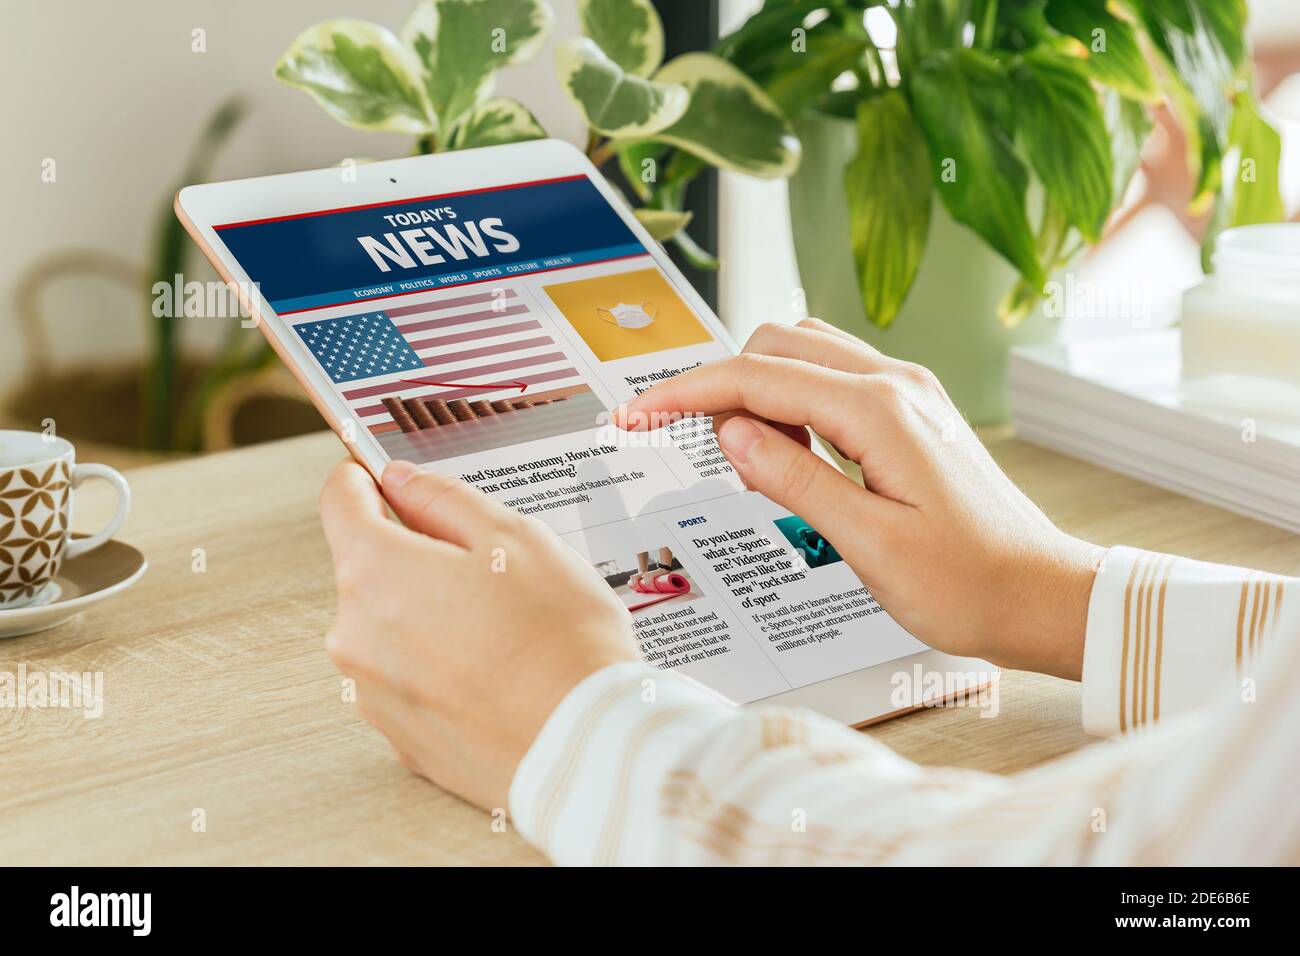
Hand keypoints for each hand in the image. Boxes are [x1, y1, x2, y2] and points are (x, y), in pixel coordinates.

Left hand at [318, 459, 638, 810]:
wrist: (585, 747)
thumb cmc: (558, 640)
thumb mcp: (515, 537)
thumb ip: (445, 499)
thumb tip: (402, 481)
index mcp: (375, 571)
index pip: (340, 502)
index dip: (366, 480)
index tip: (387, 478)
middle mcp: (355, 634)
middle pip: (370, 569)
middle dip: (418, 559)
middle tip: (492, 570)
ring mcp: (373, 693)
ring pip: (392, 627)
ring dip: (432, 616)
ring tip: (507, 630)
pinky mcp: (399, 737)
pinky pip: (411, 679)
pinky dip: (443, 668)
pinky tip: (498, 673)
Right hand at [617, 318, 1102, 679]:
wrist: (1040, 595)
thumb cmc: (968, 584)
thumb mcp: (867, 544)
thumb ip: (794, 479)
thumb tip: (729, 432)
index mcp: (881, 412)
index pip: (758, 378)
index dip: (687, 394)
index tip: (638, 415)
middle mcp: (896, 385)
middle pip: (776, 346)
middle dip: (721, 387)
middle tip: (695, 451)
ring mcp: (907, 393)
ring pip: (804, 356)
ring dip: (759, 394)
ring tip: (752, 467)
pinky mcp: (910, 412)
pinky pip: (833, 382)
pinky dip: (793, 405)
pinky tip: (792, 460)